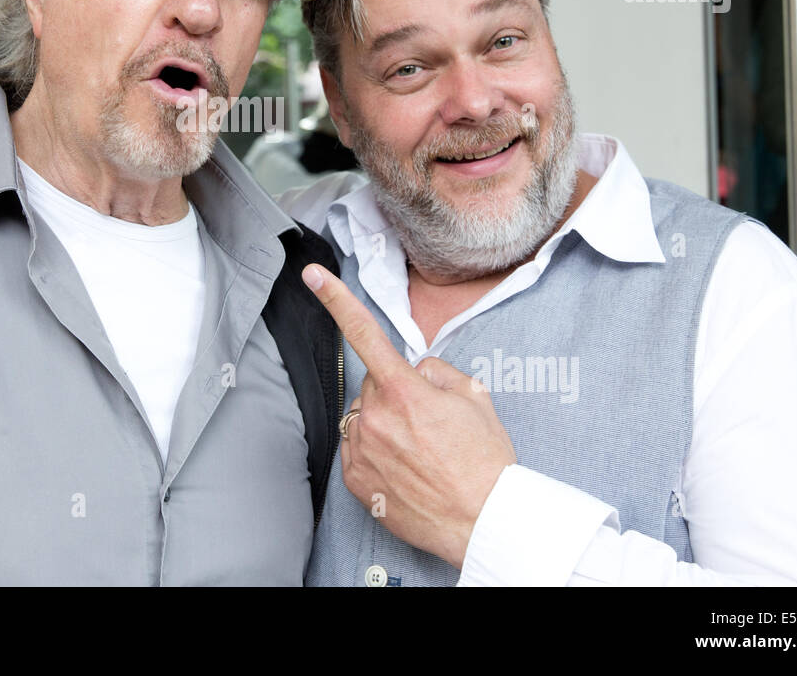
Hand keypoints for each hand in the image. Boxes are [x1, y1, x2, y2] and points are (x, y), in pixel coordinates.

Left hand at [302, 263, 515, 568]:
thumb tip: (415, 371)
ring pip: (364, 418)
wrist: (484, 521)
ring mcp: (362, 450)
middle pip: (373, 385)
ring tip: (420, 452)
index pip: (364, 333)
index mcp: (404, 390)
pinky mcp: (355, 481)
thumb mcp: (474, 397)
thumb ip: (437, 370)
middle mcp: (375, 417)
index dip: (335, 300)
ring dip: (384, 424)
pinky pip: (358, 449)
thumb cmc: (484, 461)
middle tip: (428, 422)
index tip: (311, 276)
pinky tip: (406, 469)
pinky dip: (377, 452)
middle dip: (394, 392)